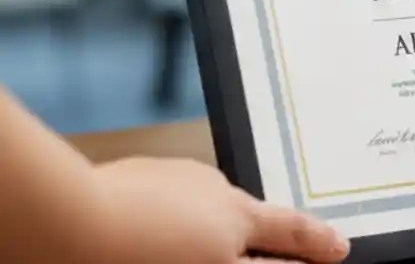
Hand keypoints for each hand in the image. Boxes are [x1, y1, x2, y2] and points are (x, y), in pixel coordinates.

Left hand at [88, 158, 348, 263]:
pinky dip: (174, 216)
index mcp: (240, 217)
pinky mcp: (145, 172)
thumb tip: (297, 261)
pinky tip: (150, 239)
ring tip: (183, 252)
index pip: (292, 234)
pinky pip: (175, 196)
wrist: (64, 226)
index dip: (318, 244)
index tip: (338, 248)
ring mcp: (180, 179)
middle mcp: (217, 193)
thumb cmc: (135, 256)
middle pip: (254, 217)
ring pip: (211, 207)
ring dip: (209, 228)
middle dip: (265, 235)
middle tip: (279, 249)